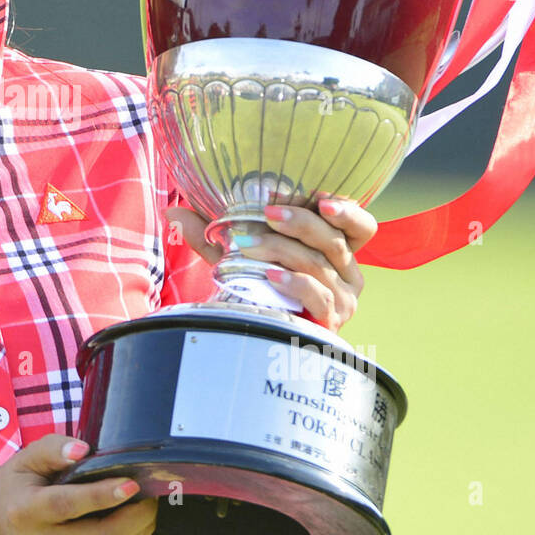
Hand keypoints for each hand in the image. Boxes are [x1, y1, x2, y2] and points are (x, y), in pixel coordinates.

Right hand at [0, 436, 156, 534]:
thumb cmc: (19, 482)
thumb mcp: (28, 457)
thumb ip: (54, 448)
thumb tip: (84, 450)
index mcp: (25, 510)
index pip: (67, 505)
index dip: (102, 496)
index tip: (132, 483)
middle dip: (133, 517)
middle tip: (152, 495)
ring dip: (137, 530)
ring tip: (148, 505)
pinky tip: (133, 521)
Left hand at [166, 193, 376, 331]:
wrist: (264, 336)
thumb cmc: (261, 288)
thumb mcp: (240, 256)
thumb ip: (214, 233)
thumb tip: (173, 210)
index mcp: (338, 249)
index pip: (361, 225)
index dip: (346, 209)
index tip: (320, 197)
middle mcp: (349, 272)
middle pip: (335, 240)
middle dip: (300, 222)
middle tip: (268, 212)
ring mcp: (344, 298)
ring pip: (319, 264)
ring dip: (281, 249)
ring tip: (248, 244)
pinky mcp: (330, 319)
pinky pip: (315, 295)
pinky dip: (292, 281)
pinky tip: (269, 274)